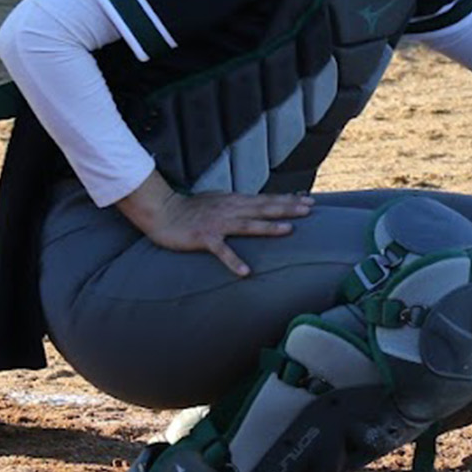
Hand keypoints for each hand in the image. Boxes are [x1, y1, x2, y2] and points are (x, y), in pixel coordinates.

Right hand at [115, 173, 314, 276]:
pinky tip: (246, 272)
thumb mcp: (218, 200)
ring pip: (248, 225)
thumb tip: (257, 205)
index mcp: (234, 201)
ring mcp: (218, 223)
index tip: (308, 200)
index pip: (266, 199)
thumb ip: (238, 204)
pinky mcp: (204, 237)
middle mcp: (230, 209)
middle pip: (263, 208)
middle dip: (287, 208)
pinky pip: (221, 251)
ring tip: (289, 230)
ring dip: (268, 227)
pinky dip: (233, 261)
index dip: (288, 199)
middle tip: (309, 209)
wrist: (162, 212)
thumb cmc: (190, 209)